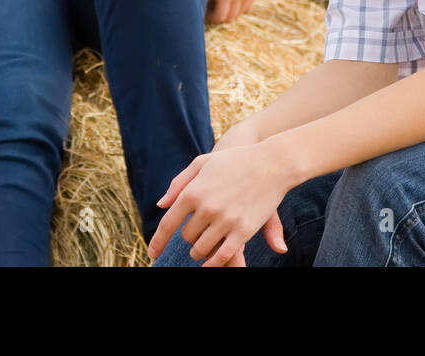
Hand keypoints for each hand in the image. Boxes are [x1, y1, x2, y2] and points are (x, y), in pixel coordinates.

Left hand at [146, 143, 291, 266]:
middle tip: (197, 231)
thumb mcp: (203, 163)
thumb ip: (180, 183)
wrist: (272, 162)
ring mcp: (225, 220)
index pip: (168, 224)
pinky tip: (210, 264)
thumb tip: (161, 205)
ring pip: (201, 248)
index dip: (158, 242)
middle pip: (187, 236)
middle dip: (189, 236)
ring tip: (202, 246)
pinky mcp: (243, 230)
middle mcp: (206, 208)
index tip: (153, 253)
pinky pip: (223, 255)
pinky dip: (214, 263)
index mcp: (193, 191)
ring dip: (199, 251)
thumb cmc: (235, 160)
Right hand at [206, 0, 262, 24]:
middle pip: (239, 13)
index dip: (234, 5)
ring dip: (216, 15)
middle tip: (209, 8)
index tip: (220, 2)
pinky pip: (219, 16)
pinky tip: (200, 11)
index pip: (248, 3)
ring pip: (229, 17)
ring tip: (202, 9)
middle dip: (225, 12)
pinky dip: (210, 17)